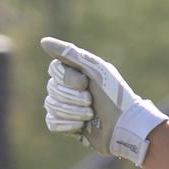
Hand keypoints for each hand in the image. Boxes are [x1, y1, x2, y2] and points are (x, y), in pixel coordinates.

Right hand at [40, 37, 166, 165]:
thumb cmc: (113, 95)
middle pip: (51, 88)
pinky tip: (82, 126)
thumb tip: (43, 42)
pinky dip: (68, 125)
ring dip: (73, 111)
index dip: (68, 78)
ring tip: (90, 115)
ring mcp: (66, 107)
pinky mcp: (66, 126)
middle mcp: (68, 88)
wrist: (124, 126)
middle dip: (73, 97)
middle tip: (91, 101)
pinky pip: (52, 123)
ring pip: (51, 105)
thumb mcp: (95, 68)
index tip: (85, 83)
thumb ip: (70, 54)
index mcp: (76, 72)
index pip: (54, 69)